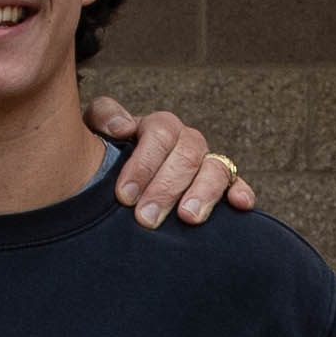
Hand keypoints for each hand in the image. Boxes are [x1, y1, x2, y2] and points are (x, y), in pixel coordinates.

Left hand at [90, 96, 260, 224]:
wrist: (117, 184)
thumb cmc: (105, 158)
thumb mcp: (94, 132)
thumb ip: (104, 118)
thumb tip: (123, 128)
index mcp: (157, 127)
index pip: (159, 134)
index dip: (144, 164)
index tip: (124, 196)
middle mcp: (185, 141)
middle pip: (188, 154)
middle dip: (166, 188)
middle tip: (145, 218)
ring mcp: (205, 162)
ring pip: (215, 168)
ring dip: (202, 193)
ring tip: (187, 218)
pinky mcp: (221, 185)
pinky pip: (236, 183)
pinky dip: (241, 192)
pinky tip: (239, 204)